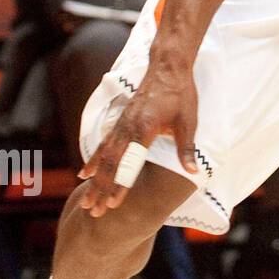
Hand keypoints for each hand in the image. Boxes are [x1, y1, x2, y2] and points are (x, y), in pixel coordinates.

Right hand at [76, 58, 199, 216]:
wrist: (168, 68)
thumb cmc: (180, 94)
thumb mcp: (188, 121)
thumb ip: (186, 148)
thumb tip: (193, 171)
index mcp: (144, 129)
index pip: (129, 163)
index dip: (121, 185)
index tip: (113, 204)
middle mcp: (127, 128)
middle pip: (110, 164)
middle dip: (101, 189)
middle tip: (93, 210)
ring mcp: (121, 125)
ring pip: (103, 157)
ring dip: (94, 180)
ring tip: (86, 200)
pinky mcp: (120, 122)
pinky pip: (103, 145)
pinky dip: (93, 161)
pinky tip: (85, 174)